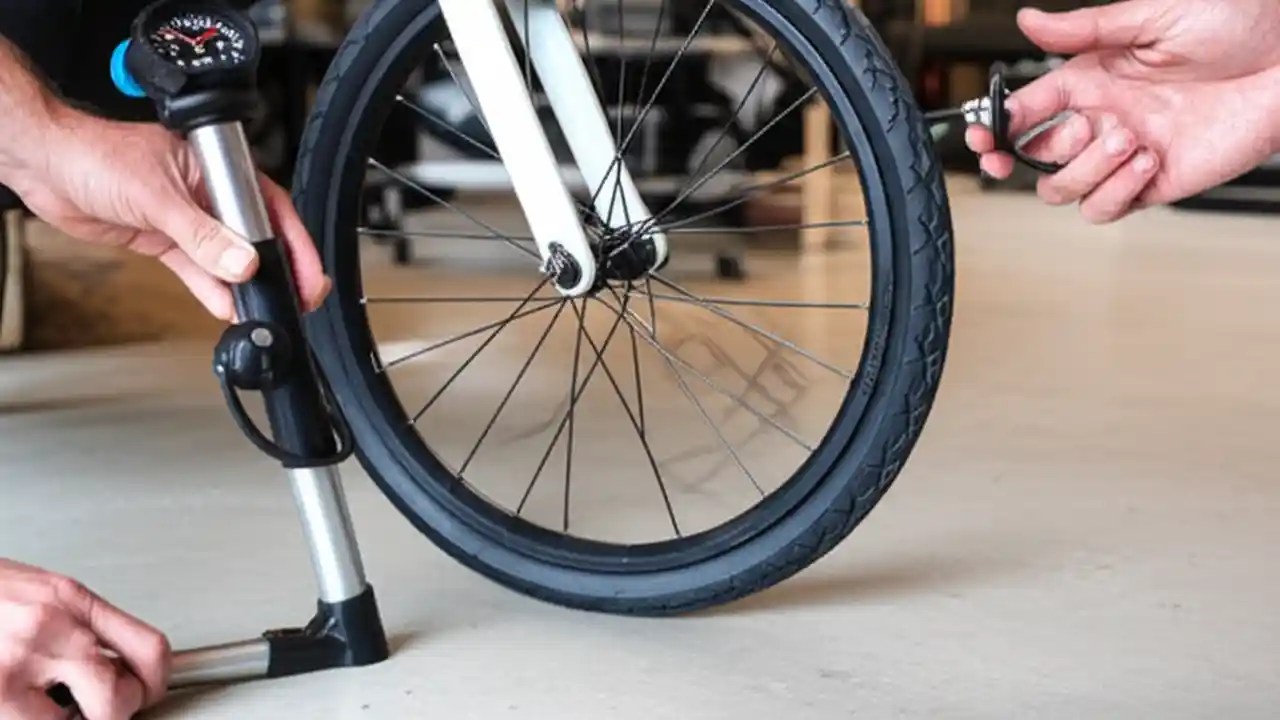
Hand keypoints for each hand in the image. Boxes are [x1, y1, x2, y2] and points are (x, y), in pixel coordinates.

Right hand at [0, 560, 170, 719]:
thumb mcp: (39, 591)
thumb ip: (80, 623)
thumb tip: (111, 659)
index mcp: (70, 599)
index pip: (149, 648)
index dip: (155, 682)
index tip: (149, 690)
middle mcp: (50, 629)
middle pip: (119, 696)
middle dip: (114, 711)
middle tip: (97, 709)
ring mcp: (16, 665)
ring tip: (49, 706)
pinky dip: (33, 719)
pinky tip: (19, 706)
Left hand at [6, 107, 327, 321]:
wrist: (47, 167)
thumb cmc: (96, 154)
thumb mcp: (158, 196)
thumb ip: (203, 235)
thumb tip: (242, 265)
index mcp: (218, 170)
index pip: (272, 210)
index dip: (295, 245)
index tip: (308, 277)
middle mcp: (209, 195)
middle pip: (257, 238)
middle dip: (279, 270)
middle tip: (298, 299)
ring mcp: (189, 219)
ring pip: (228, 259)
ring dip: (244, 286)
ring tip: (263, 311)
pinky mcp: (167, 240)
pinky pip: (198, 270)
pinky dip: (211, 290)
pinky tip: (227, 306)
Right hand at [966, 1, 1279, 222]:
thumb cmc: (1234, 23)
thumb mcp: (1151, 15)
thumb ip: (1083, 29)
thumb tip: (1028, 21)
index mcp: (1089, 80)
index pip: (1024, 111)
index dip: (996, 126)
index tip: (986, 134)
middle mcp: (1099, 119)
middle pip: (1034, 155)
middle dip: (1030, 152)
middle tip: (1058, 136)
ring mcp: (1121, 156)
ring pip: (1063, 187)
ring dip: (1087, 168)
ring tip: (1131, 138)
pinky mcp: (1149, 184)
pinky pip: (1105, 208)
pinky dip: (1117, 192)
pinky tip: (1149, 160)